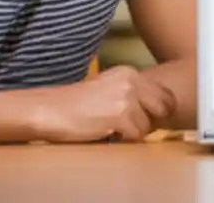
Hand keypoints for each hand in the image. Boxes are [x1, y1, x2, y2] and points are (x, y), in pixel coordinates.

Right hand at [32, 65, 176, 142]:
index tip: (145, 118)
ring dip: (133, 132)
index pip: (164, 93)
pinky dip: (123, 139)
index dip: (157, 110)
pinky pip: (135, 135)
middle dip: (151, 121)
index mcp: (130, 72)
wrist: (49, 110)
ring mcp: (127, 98)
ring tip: (111, 129)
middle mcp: (132, 81)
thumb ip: (134, 94)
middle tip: (131, 127)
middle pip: (163, 108)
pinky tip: (106, 133)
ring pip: (148, 125)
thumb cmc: (76, 104)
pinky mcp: (119, 115)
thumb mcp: (109, 88)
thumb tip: (159, 111)